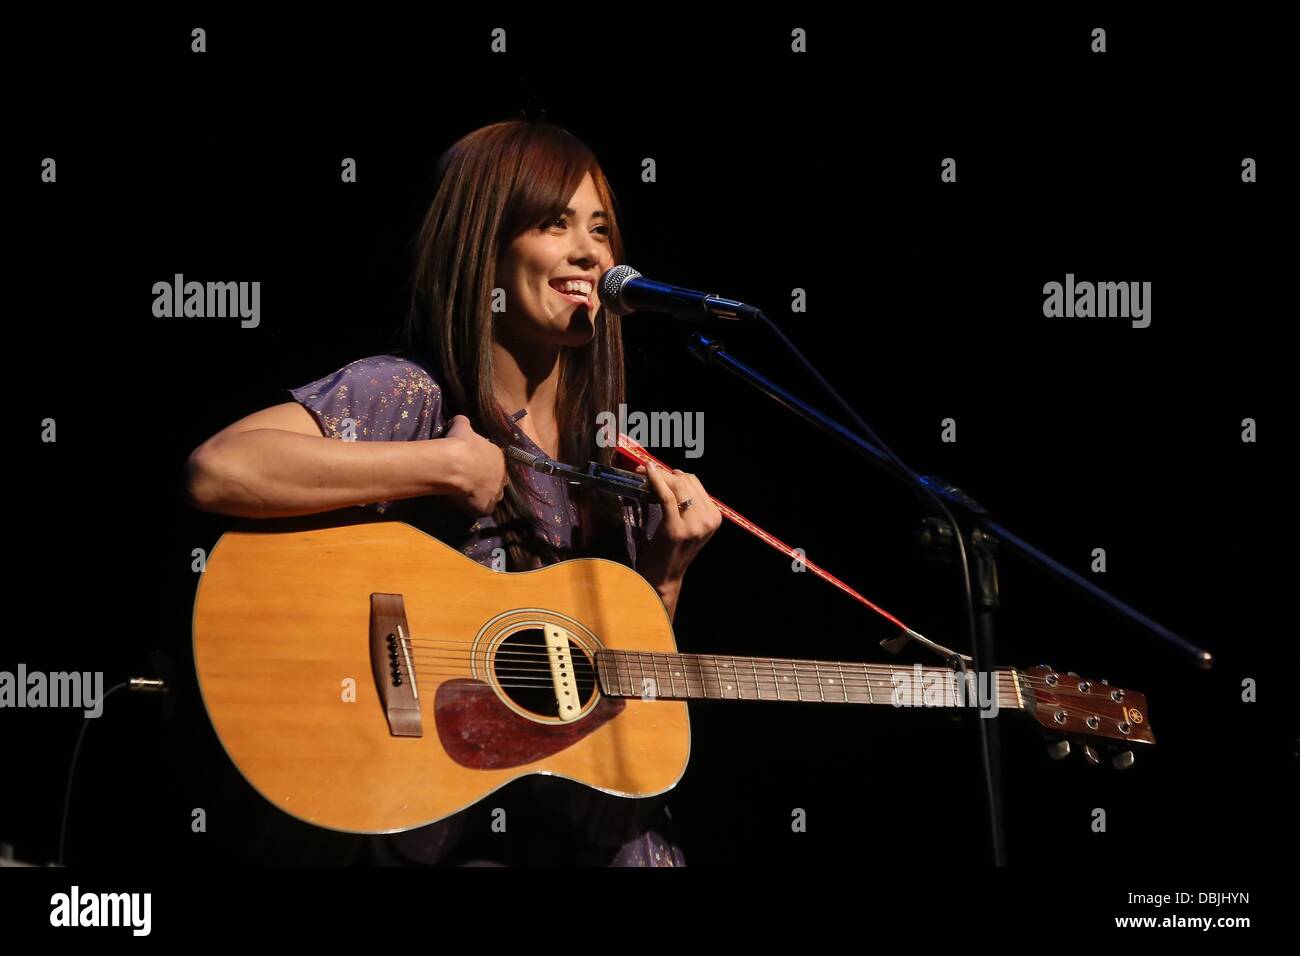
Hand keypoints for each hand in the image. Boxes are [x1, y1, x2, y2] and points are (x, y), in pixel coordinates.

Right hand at [442, 414, 506, 515]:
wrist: (455, 464)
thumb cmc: (460, 443)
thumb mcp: (461, 427)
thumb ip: (462, 423)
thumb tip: (458, 419)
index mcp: (499, 456)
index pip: (495, 461)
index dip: (483, 464)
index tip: (472, 464)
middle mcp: (502, 475)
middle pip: (496, 479)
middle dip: (486, 479)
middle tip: (469, 480)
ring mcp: (496, 493)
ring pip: (492, 495)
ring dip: (483, 494)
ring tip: (467, 493)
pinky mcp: (487, 507)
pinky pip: (483, 509)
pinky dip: (475, 507)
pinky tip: (465, 504)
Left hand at [634, 462, 722, 606]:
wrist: (664, 578)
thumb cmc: (670, 550)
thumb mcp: (687, 525)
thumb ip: (686, 503)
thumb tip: (670, 475)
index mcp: (714, 517)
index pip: (695, 483)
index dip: (674, 474)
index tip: (656, 471)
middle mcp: (708, 520)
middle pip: (686, 482)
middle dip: (664, 473)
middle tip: (645, 471)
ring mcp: (694, 525)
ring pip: (676, 486)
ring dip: (658, 477)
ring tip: (643, 475)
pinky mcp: (676, 529)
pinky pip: (666, 497)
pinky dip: (656, 481)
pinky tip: (647, 472)